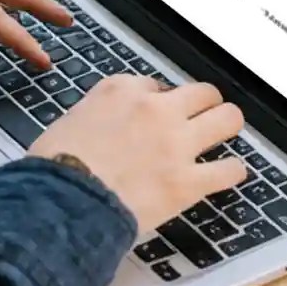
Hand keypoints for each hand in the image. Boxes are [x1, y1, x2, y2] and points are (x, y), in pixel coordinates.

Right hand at [29, 75, 245, 231]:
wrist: (62, 200)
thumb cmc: (55, 165)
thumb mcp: (70, 121)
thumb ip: (96, 116)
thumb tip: (101, 128)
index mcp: (121, 91)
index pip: (154, 85)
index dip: (158, 100)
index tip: (157, 111)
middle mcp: (155, 109)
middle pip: (201, 92)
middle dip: (204, 104)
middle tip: (202, 115)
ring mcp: (176, 144)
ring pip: (226, 118)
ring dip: (226, 125)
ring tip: (225, 133)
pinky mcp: (188, 181)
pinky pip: (229, 170)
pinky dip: (231, 171)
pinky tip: (229, 172)